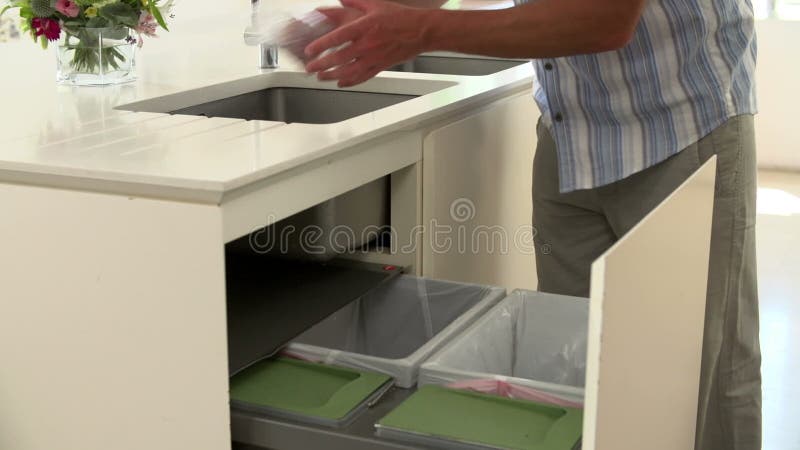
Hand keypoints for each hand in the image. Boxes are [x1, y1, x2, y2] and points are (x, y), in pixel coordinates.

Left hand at [304, 0, 432, 86]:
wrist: (421, 31)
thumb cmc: (401, 18)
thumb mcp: (376, 4)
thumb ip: (355, 1)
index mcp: (364, 27)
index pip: (337, 38)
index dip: (321, 45)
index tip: (310, 50)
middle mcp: (367, 45)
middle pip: (339, 58)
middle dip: (321, 65)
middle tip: (310, 68)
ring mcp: (374, 58)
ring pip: (349, 71)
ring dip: (332, 76)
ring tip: (321, 77)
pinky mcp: (381, 66)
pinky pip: (363, 77)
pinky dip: (350, 82)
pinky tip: (341, 83)